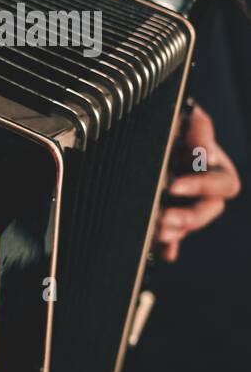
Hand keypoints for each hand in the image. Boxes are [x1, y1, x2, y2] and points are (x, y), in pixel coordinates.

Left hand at [156, 103, 241, 261]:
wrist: (149, 132)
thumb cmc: (174, 121)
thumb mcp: (186, 117)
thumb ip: (198, 128)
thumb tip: (204, 152)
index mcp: (214, 167)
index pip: (224, 185)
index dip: (202, 186)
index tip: (174, 185)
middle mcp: (203, 189)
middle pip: (208, 211)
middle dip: (188, 217)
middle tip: (164, 218)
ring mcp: (186, 203)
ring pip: (189, 225)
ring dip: (175, 231)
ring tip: (157, 232)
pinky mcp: (167, 216)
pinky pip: (172, 237)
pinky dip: (168, 246)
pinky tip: (164, 254)